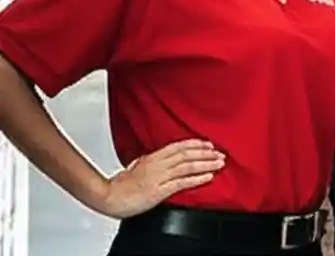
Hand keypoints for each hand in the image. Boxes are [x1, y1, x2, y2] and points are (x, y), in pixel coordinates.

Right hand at [93, 139, 223, 218]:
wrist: (107, 198)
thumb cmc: (118, 185)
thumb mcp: (133, 167)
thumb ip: (144, 161)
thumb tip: (150, 158)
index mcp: (151, 158)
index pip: (178, 146)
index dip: (195, 144)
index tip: (208, 144)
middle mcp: (157, 165)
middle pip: (186, 154)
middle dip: (205, 153)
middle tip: (220, 153)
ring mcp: (158, 177)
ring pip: (187, 166)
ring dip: (206, 164)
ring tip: (219, 163)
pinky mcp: (159, 191)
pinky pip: (182, 182)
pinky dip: (197, 178)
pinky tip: (209, 177)